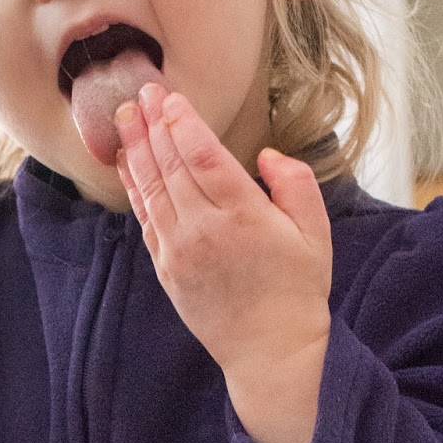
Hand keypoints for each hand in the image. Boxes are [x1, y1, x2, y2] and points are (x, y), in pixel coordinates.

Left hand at [115, 82, 331, 442]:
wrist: (269, 350)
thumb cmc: (297, 289)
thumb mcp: (316, 233)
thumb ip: (295, 185)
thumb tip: (265, 155)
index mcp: (243, 215)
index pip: (202, 156)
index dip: (182, 122)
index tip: (169, 97)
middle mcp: (204, 230)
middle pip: (170, 165)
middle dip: (154, 125)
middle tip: (141, 92)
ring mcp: (179, 250)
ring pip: (151, 188)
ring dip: (136, 149)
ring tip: (126, 116)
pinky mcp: (166, 269)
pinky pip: (145, 218)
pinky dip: (134, 187)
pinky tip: (128, 164)